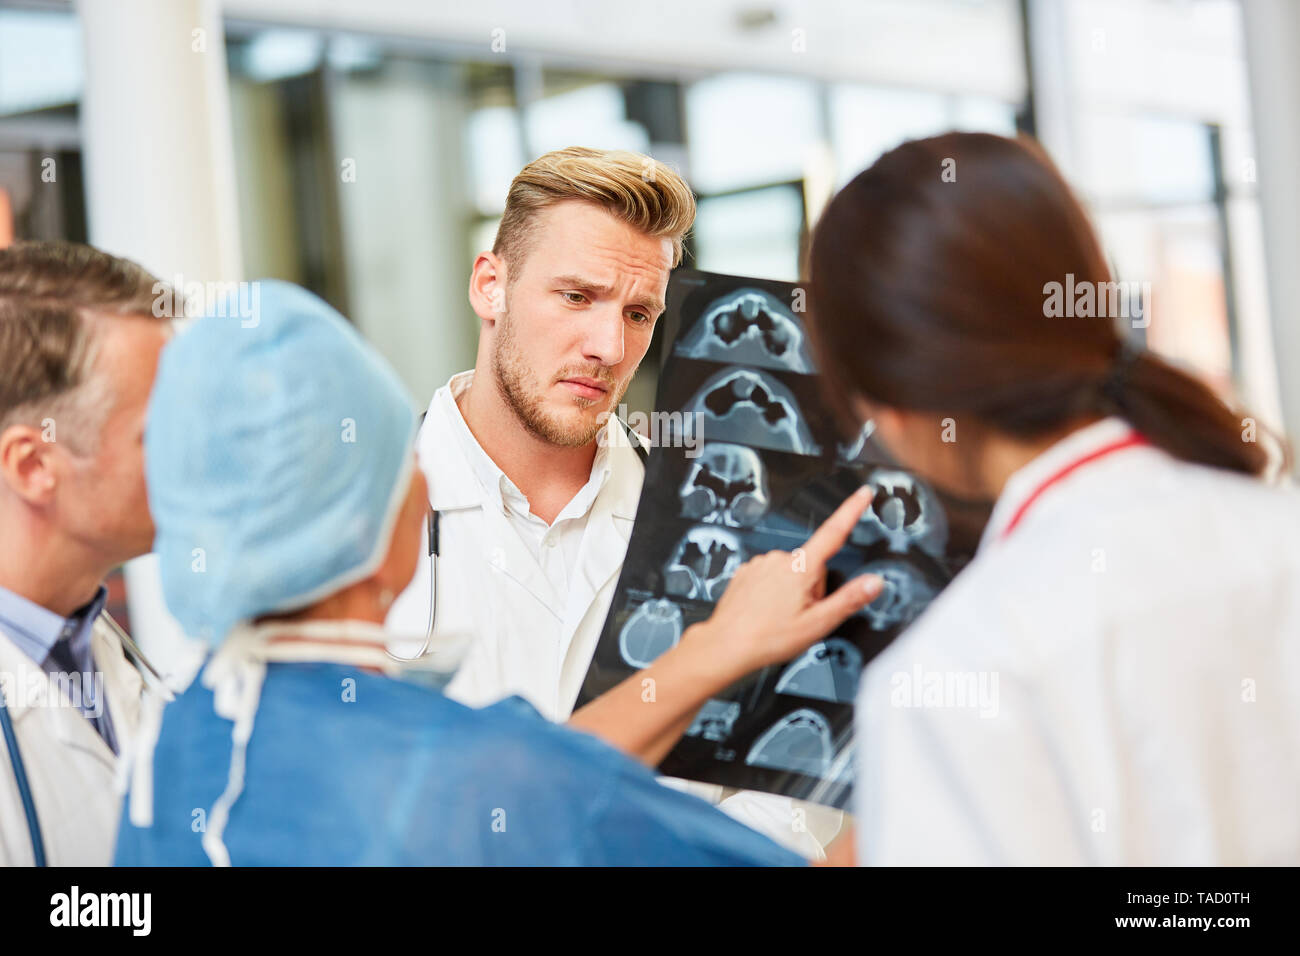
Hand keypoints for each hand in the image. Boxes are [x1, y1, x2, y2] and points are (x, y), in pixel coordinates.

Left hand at [689, 485, 882, 675]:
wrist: (727, 645)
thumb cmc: (768, 637)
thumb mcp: (818, 624)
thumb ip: (849, 599)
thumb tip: (874, 582)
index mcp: (801, 568)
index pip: (834, 532)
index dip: (852, 510)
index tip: (863, 493)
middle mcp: (779, 559)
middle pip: (813, 565)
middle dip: (814, 588)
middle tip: (802, 613)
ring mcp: (761, 563)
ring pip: (792, 572)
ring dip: (793, 591)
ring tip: (781, 615)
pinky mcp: (747, 571)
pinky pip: (771, 576)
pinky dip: (774, 592)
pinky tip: (767, 611)